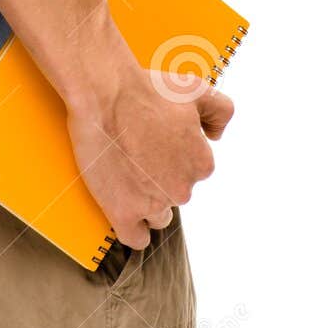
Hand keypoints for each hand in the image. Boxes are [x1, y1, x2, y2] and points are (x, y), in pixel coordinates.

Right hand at [65, 64, 234, 249]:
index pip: (193, 172)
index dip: (174, 157)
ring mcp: (153, 204)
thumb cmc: (148, 88)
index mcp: (201, 163)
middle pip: (175, 193)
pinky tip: (125, 211)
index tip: (156, 143)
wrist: (106, 94)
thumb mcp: (197, 89)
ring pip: (158, 216)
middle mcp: (182, 188)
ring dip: (147, 202)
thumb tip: (216, 135)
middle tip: (137, 153)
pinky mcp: (123, 213)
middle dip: (160, 179)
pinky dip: (132, 228)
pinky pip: (136, 239)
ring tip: (128, 178)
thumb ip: (220, 112)